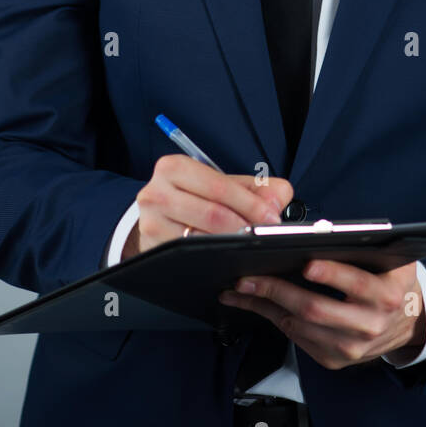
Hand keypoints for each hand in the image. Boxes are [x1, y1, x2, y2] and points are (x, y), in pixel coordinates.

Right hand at [126, 154, 293, 256]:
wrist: (157, 217)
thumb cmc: (195, 198)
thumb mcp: (222, 185)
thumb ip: (256, 188)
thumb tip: (276, 201)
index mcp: (174, 167)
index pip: (219, 186)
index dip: (250, 203)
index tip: (272, 217)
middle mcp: (155, 192)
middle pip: (211, 214)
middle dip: (244, 226)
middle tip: (265, 235)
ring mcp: (150, 223)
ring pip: (200, 239)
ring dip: (231, 245)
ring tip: (249, 246)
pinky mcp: (151, 249)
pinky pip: (189, 257)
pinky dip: (213, 258)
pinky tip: (227, 257)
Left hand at [218, 259, 425, 368]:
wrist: (406, 323)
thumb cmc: (390, 281)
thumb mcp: (390, 259)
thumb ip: (364, 248)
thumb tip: (319, 234)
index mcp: (386, 295)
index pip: (357, 284)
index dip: (332, 274)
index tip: (307, 264)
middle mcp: (369, 325)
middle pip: (316, 309)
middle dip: (278, 291)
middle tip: (250, 277)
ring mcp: (350, 348)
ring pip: (300, 326)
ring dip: (266, 306)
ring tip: (242, 288)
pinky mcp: (333, 359)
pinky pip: (296, 338)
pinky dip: (273, 318)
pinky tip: (256, 304)